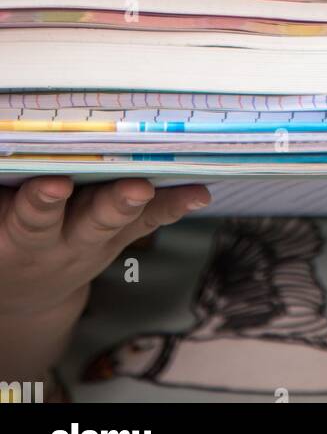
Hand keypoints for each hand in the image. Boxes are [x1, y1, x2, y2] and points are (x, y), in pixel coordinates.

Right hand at [0, 175, 211, 321]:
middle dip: (111, 205)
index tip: (56, 184)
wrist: (27, 291)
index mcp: (19, 237)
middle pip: (87, 223)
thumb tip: (14, 142)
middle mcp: (60, 243)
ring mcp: (93, 243)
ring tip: (161, 185)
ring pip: (117, 221)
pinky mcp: (118, 237)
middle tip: (136, 189)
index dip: (42, 201)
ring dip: (141, 202)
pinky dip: (173, 206)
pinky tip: (199, 194)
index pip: (30, 218)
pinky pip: (147, 221)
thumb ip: (10, 185)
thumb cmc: (4, 234)